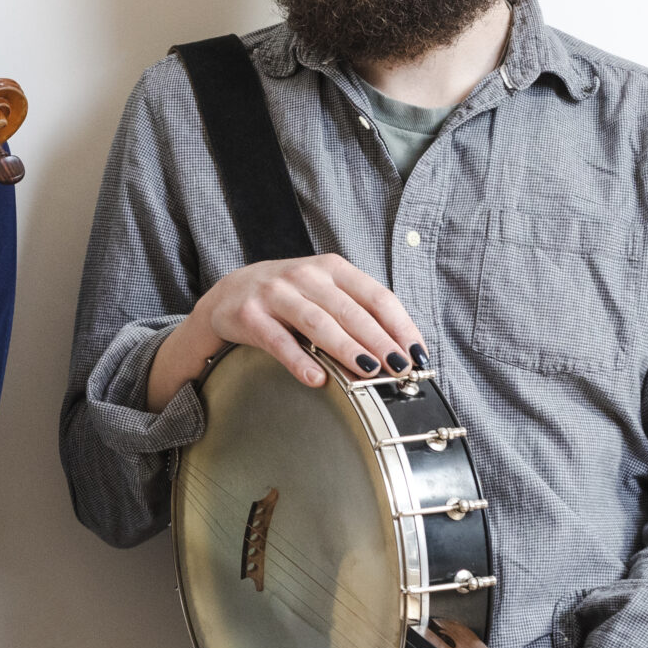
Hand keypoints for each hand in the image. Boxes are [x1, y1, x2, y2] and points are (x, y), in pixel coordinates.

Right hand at [147, 253, 421, 408]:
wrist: (230, 292)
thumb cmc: (289, 297)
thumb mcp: (325, 292)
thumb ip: (357, 313)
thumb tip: (400, 352)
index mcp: (332, 269)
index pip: (376, 296)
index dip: (400, 325)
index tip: (417, 354)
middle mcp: (305, 276)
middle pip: (350, 311)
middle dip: (379, 341)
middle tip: (400, 368)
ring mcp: (276, 293)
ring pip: (318, 323)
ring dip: (347, 349)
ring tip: (368, 372)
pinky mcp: (250, 315)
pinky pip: (278, 341)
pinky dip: (299, 360)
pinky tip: (317, 379)